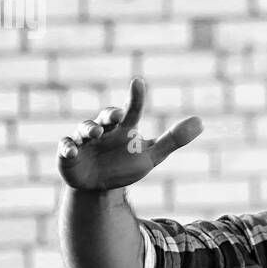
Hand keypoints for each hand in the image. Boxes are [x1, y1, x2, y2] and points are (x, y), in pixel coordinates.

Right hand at [57, 77, 202, 190]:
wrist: (99, 186)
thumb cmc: (125, 165)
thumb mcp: (151, 155)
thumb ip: (173, 139)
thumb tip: (201, 121)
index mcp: (124, 128)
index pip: (132, 109)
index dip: (136, 96)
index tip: (139, 81)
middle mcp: (104, 130)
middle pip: (105, 116)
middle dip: (109, 114)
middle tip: (117, 116)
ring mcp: (84, 142)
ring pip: (84, 129)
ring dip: (89, 129)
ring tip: (96, 133)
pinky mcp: (68, 155)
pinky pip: (65, 148)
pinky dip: (67, 148)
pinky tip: (72, 152)